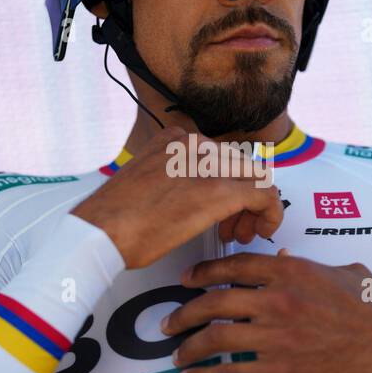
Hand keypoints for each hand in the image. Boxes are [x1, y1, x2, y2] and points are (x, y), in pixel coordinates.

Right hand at [71, 124, 283, 269]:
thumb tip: (193, 193)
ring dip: (255, 209)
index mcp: (175, 138)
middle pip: (242, 166)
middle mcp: (194, 143)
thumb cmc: (114, 219)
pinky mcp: (220, 190)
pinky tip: (260, 233)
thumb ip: (175, 177)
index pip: (221, 155)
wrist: (101, 232)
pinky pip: (265, 196)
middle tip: (235, 227)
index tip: (224, 208)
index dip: (229, 183)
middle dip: (244, 199)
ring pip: (257, 179)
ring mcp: (208, 164)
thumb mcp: (147, 181)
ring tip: (241, 234)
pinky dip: (270, 214)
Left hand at [159, 249, 371, 372]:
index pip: (235, 266)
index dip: (204, 273)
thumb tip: (287, 256)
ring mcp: (276, 336)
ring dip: (188, 348)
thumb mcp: (349, 274)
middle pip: (214, 302)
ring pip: (215, 338)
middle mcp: (278, 299)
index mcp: (294, 271)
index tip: (187, 281)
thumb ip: (312, 266)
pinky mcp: (280, 372)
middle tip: (170, 323)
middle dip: (184, 313)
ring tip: (177, 356)